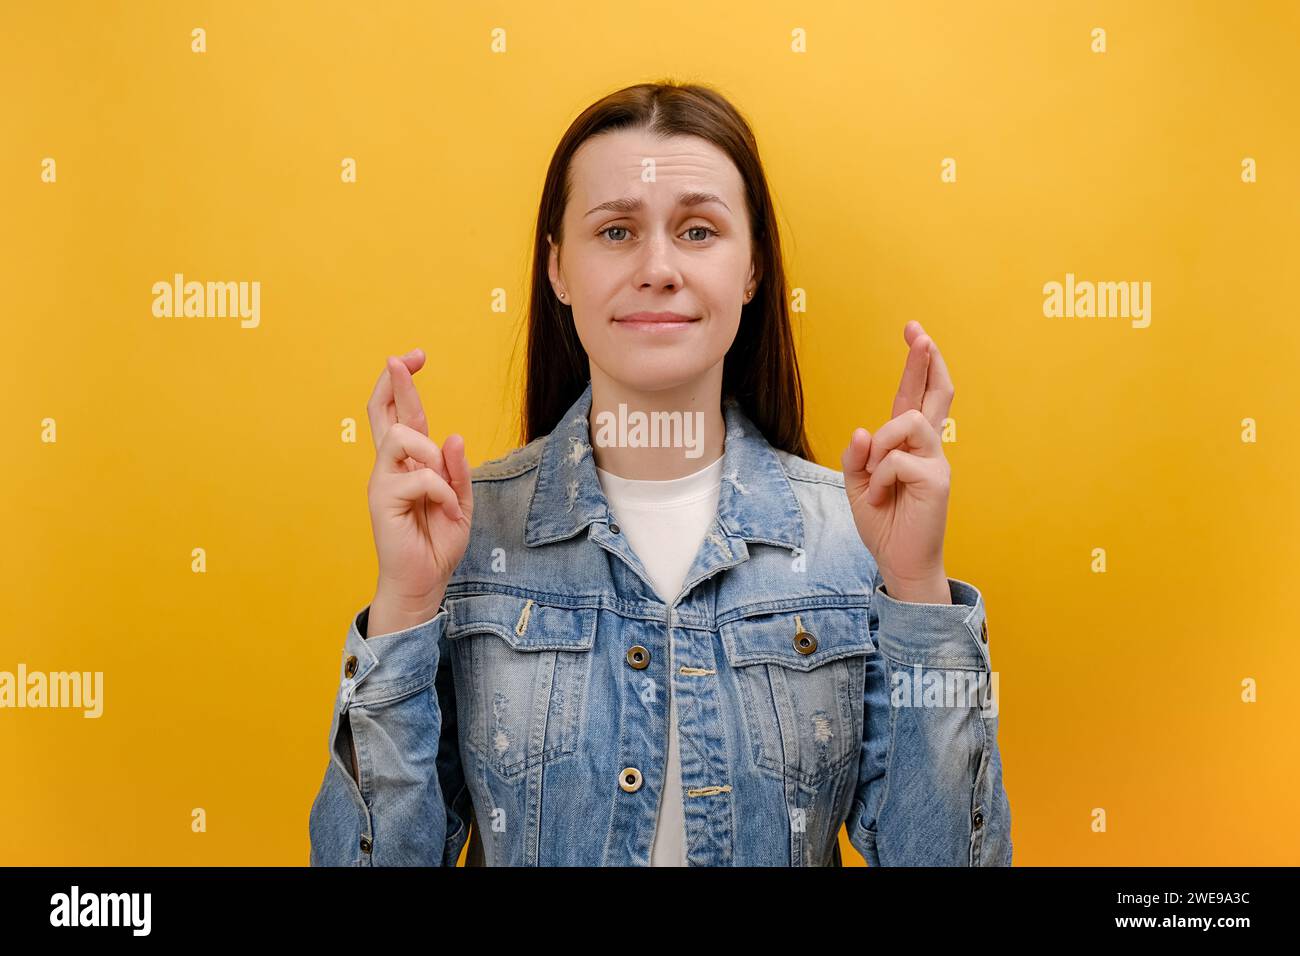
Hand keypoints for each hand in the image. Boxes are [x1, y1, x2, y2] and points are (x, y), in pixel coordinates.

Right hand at [365, 348, 472, 627]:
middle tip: (403, 358)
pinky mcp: (381, 500)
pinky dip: (442, 492)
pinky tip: (445, 511)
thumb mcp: (460, 503)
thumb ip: (457, 471)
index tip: (413, 357)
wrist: (424, 583)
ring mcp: (383, 481)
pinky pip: (419, 477)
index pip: (400, 414)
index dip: (403, 384)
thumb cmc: (437, 544)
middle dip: (395, 381)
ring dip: (433, 457)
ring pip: (402, 438)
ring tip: (445, 490)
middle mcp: (390, 467)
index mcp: (409, 464)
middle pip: (383, 412)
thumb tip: (453, 436)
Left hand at [840, 321, 953, 602]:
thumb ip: (857, 457)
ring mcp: (936, 461)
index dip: (917, 364)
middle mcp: (927, 447)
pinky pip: (897, 460)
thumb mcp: (858, 485)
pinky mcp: (937, 480)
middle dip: (925, 360)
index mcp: (907, 445)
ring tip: (877, 478)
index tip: (914, 331)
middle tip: (919, 333)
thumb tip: (862, 430)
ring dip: (881, 446)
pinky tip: (883, 499)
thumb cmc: (883, 522)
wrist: (898, 562)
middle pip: (934, 393)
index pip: (914, 396)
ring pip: (906, 423)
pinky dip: (881, 477)